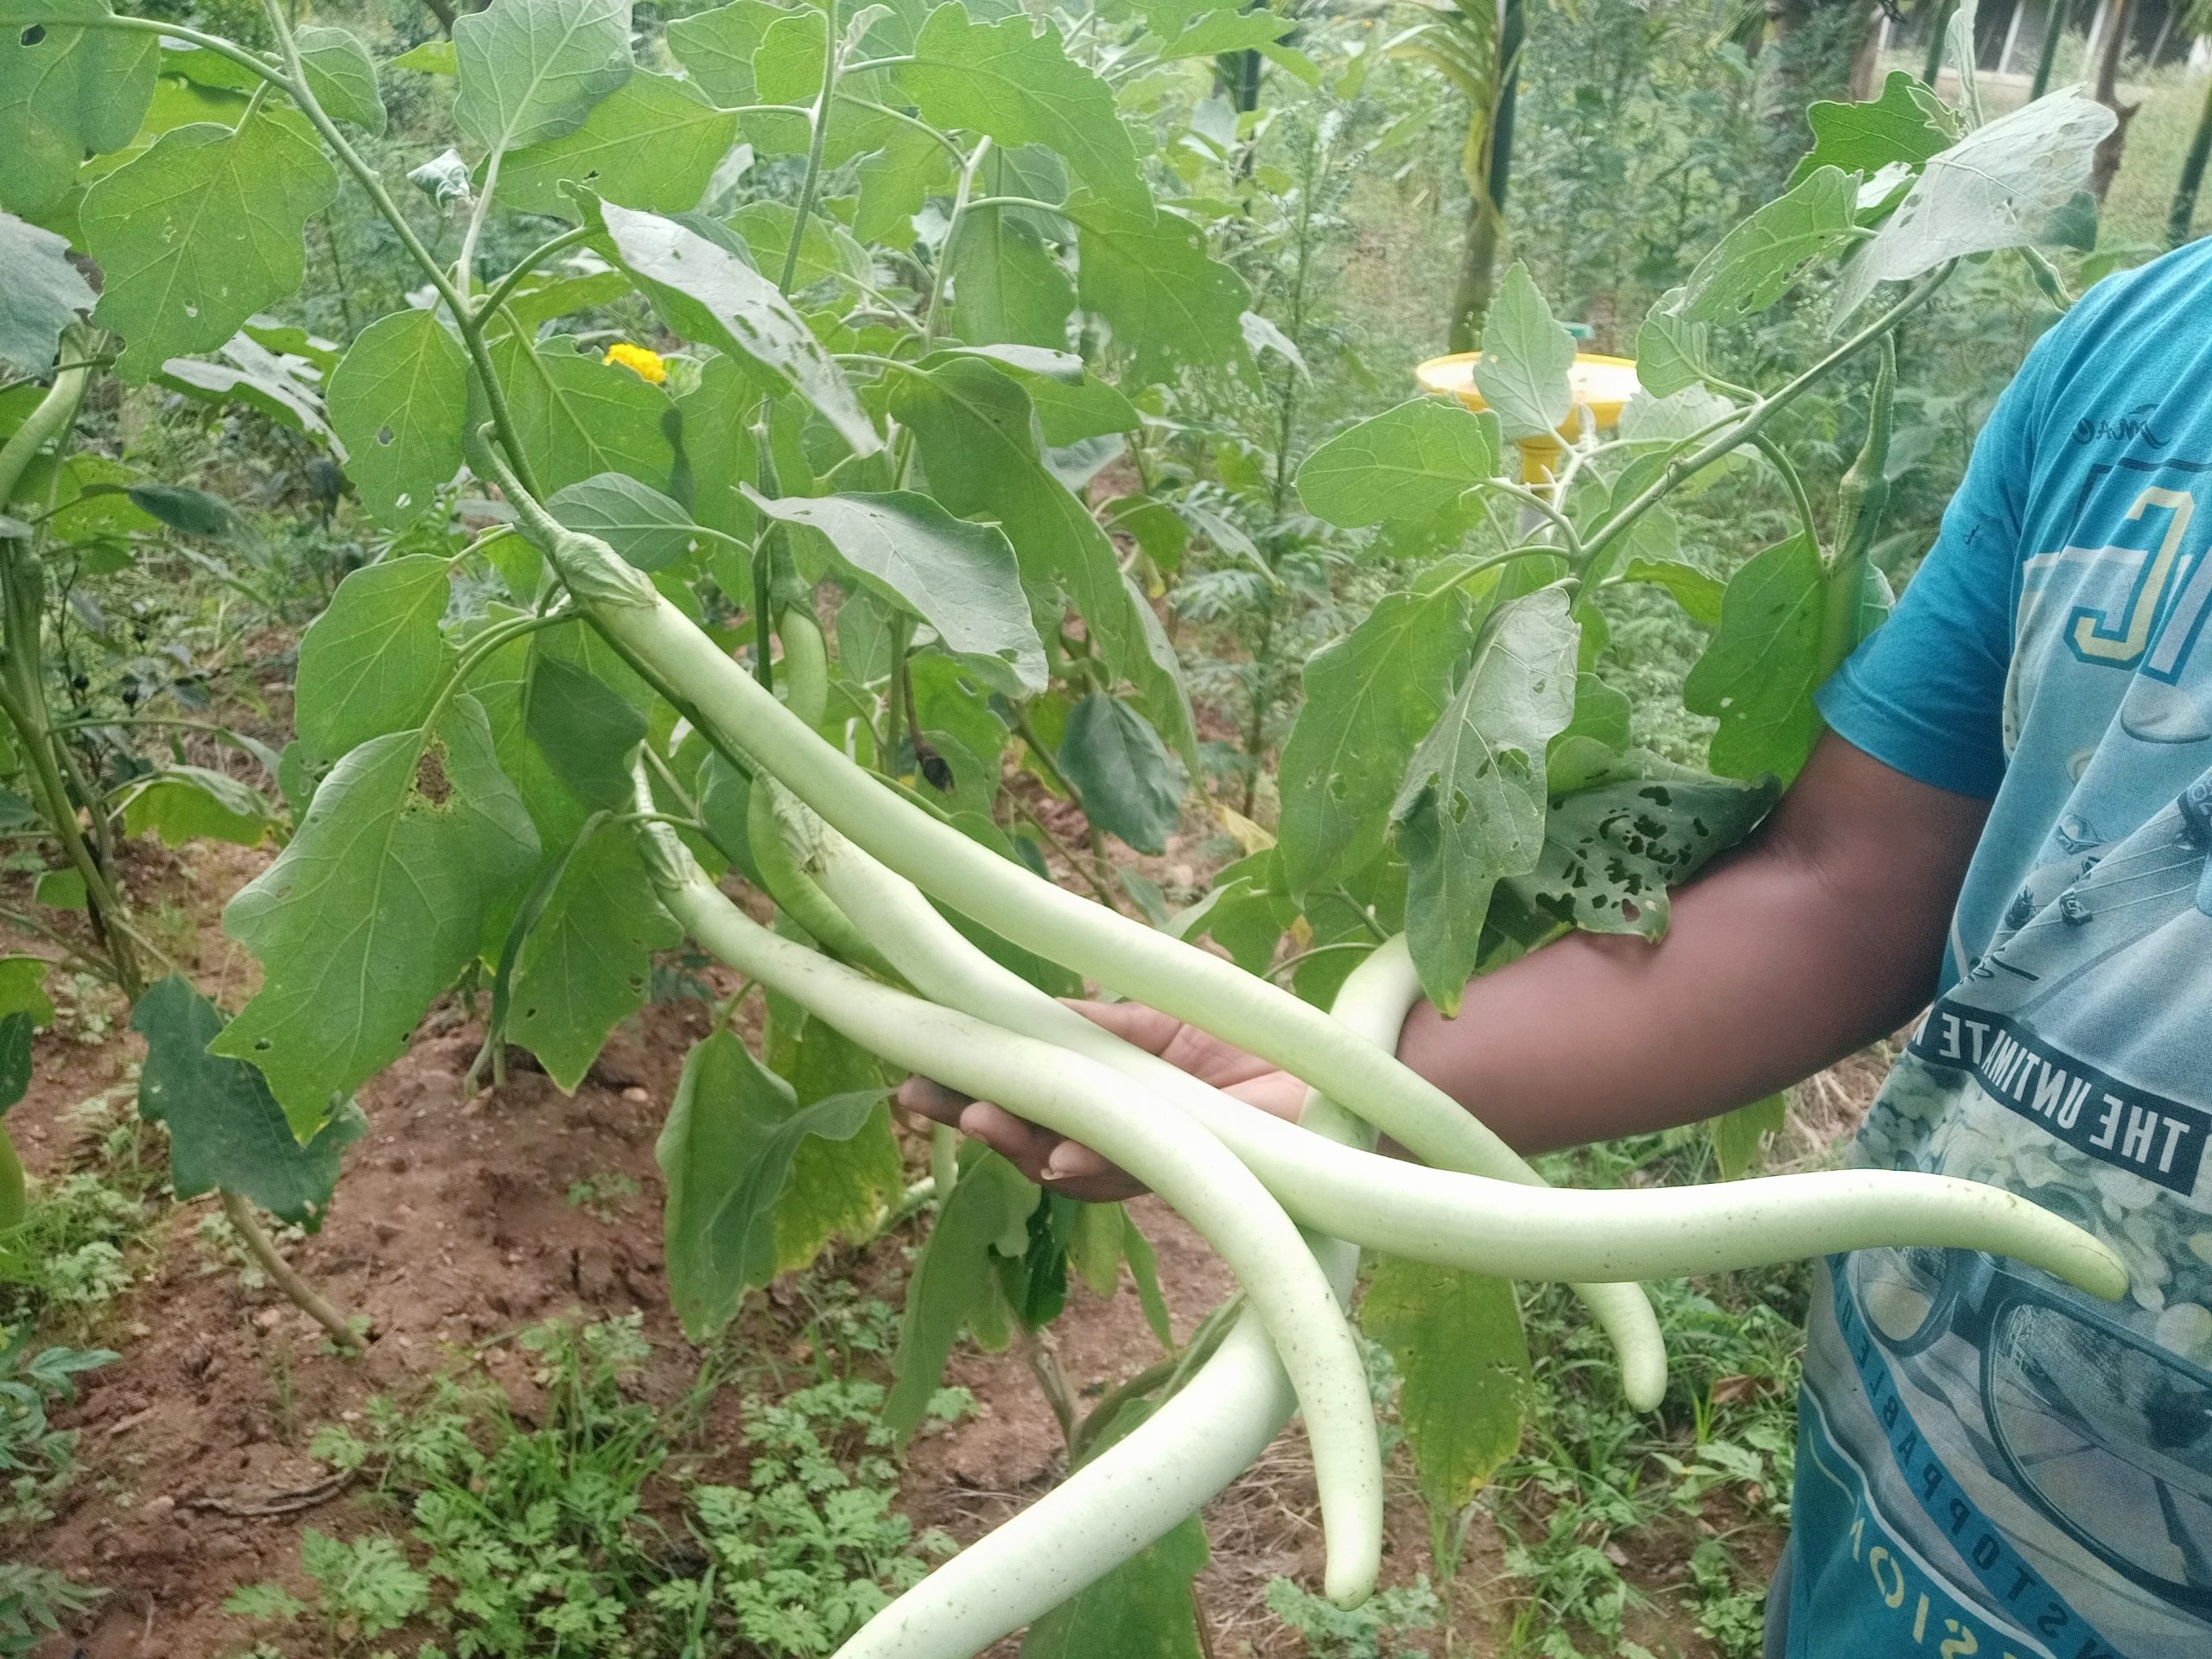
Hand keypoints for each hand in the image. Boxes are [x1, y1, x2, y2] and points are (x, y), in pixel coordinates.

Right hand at [895, 1000, 1305, 1201]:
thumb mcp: (1177, 1009)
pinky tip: (1062, 1160)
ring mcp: (1156, 1151)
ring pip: (1069, 1155)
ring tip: (983, 1120)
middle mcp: (1127, 1119)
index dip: (977, 1066)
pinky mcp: (1194, 1178)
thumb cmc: (1272, 1040)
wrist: (1355, 1083)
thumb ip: (1106, 1013)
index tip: (919, 1062)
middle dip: (976, 1111)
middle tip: (920, 1100)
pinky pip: (1133, 1176)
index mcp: (1117, 1070)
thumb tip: (1026, 992)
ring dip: (1023, 1141)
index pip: (1034, 1067)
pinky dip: (1094, 1167)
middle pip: (1035, 1120)